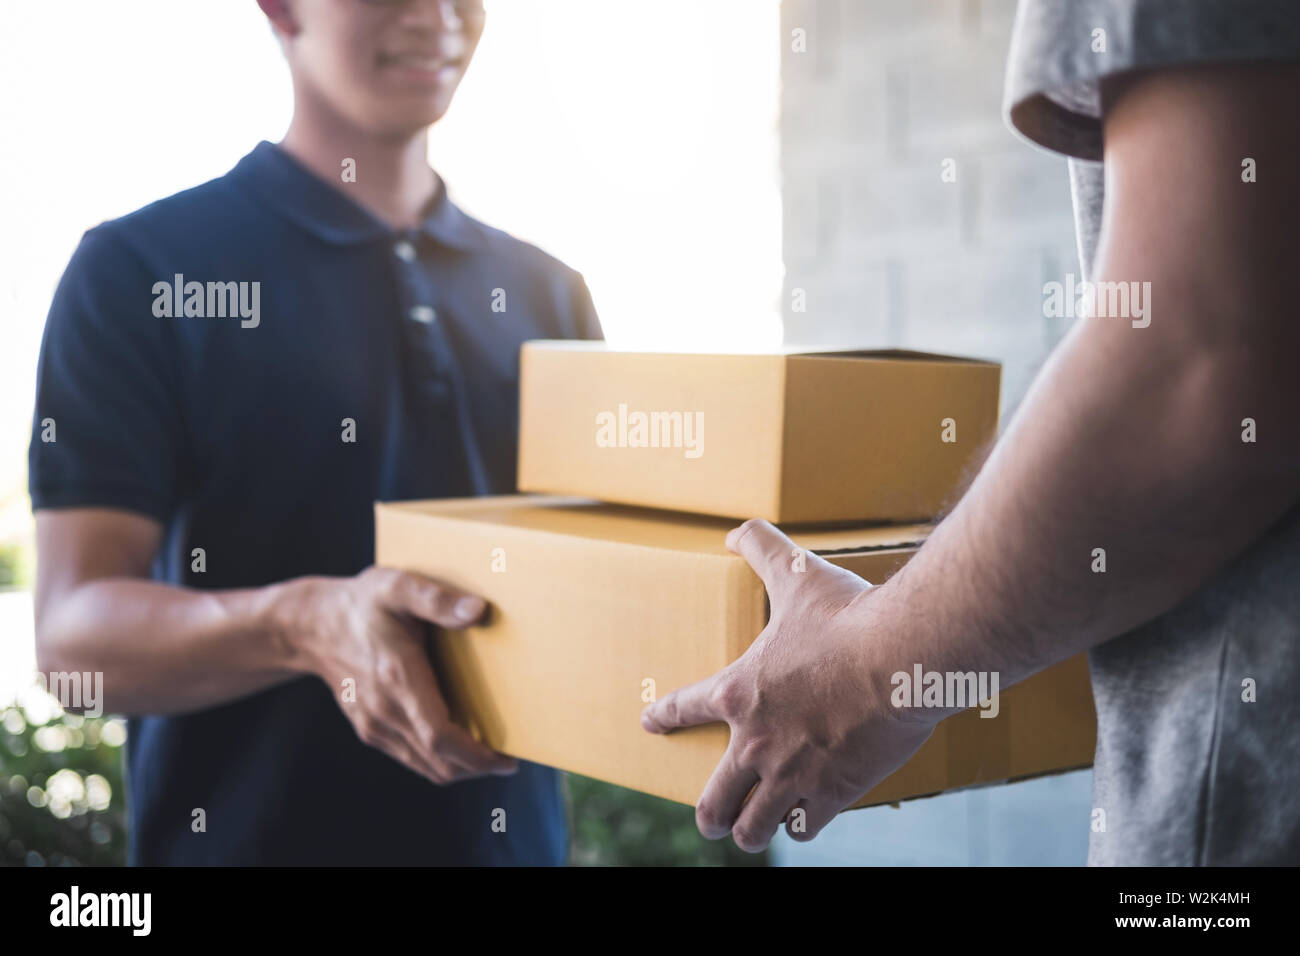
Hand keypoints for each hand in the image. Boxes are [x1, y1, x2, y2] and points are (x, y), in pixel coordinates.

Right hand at [279, 566, 516, 783]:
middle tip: (507, 759)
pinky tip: (457, 744)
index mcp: (398, 677)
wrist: (311, 626)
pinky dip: (437, 760)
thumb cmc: (361, 603)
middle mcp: (385, 709)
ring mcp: (374, 724)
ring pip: (424, 766)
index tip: (506, 759)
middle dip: (477, 767)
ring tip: (489, 754)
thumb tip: (478, 610)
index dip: (477, 756)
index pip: (440, 737)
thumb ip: (437, 599)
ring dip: (460, 768)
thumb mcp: (398, 586)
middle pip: (438, 762)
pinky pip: (410, 757)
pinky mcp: (370, 729)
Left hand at [641, 519, 937, 851]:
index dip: (665, 717)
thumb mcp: (798, 573)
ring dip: (749, 831)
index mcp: (740, 692)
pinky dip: (801, 826)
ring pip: (753, 826)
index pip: (685, 707)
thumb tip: (738, 530)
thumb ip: (763, 548)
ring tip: (748, 833)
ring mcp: (791, 774)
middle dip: (709, 814)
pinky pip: (804, 827)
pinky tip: (802, 822)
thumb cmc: (849, 617)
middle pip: (714, 798)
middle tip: (711, 820)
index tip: (650, 723)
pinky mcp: (832, 794)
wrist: (900, 658)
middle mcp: (756, 742)